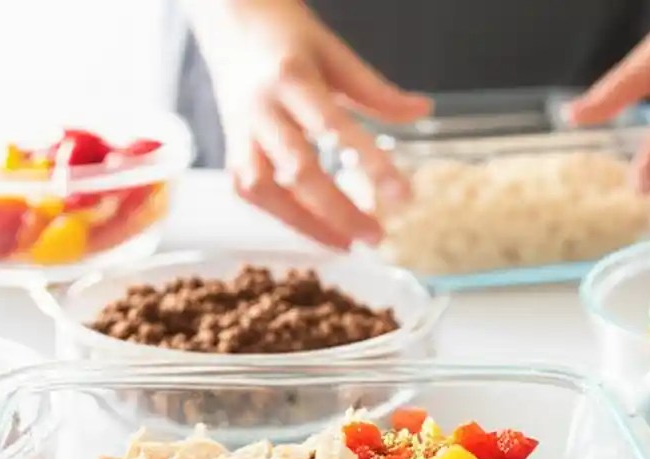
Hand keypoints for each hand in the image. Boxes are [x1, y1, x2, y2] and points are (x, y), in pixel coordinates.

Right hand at [184, 0, 431, 248]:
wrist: (228, 18)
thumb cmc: (285, 34)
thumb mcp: (333, 52)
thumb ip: (374, 89)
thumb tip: (422, 111)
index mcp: (291, 77)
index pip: (335, 128)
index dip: (370, 165)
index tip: (402, 197)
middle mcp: (261, 108)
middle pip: (297, 171)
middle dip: (337, 211)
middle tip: (375, 237)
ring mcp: (239, 130)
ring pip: (263, 189)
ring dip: (303, 222)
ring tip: (342, 243)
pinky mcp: (229, 146)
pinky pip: (250, 190)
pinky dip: (280, 213)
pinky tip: (311, 227)